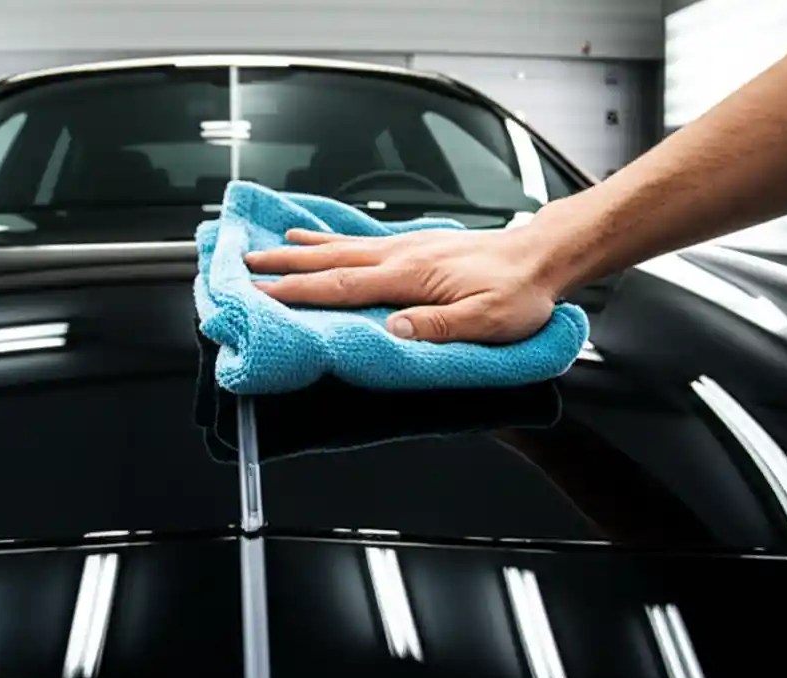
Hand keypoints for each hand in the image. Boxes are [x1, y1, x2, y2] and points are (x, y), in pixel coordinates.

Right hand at [245, 215, 571, 343]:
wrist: (540, 256)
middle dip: (285, 265)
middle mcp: (400, 255)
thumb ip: (439, 327)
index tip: (263, 293)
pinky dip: (330, 239)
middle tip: (246, 265)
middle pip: (330, 260)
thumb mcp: (488, 321)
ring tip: (268, 248)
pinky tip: (317, 238)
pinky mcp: (414, 244)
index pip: (342, 285)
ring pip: (341, 246)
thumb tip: (393, 330)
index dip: (299, 291)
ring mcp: (405, 247)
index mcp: (410, 276)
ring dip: (300, 250)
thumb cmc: (518, 292)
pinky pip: (359, 240)